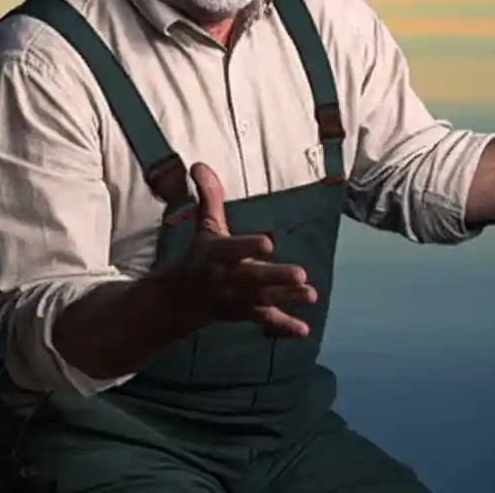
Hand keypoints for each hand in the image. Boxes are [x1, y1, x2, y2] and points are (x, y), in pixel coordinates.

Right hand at [177, 162, 316, 336]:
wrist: (182, 300)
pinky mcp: (247, 312)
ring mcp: (239, 298)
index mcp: (216, 254)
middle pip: (253, 278)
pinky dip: (284, 327)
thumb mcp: (204, 226)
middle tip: (301, 275)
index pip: (232, 249)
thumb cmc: (200, 257)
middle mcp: (228, 278)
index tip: (268, 243)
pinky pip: (266, 321)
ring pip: (264, 299)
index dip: (248, 247)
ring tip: (311, 294)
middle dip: (276, 278)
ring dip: (288, 298)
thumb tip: (200, 164)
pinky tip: (304, 331)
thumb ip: (209, 197)